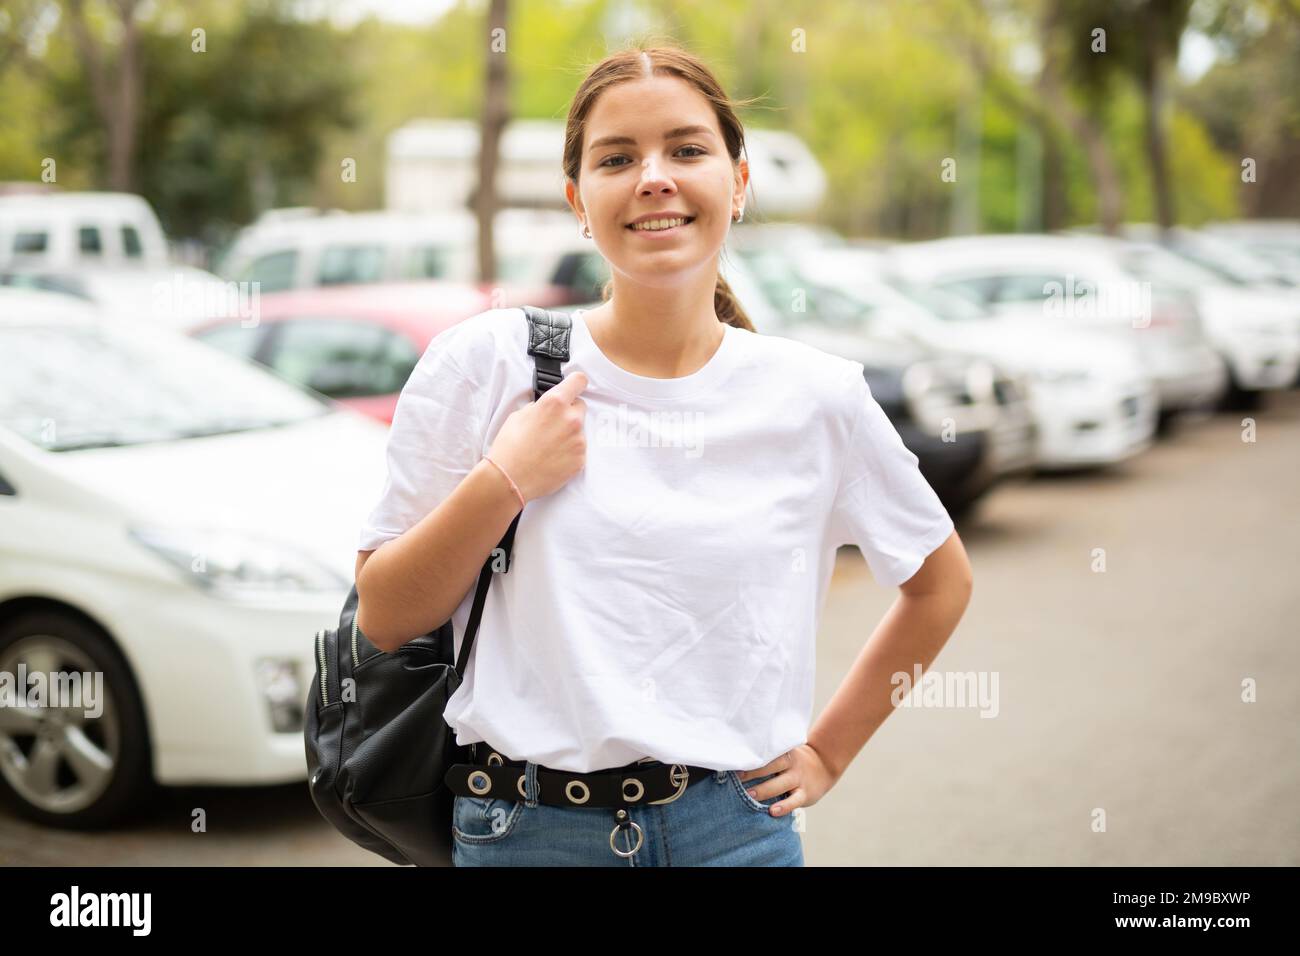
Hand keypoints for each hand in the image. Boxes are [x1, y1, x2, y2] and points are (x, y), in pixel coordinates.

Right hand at [486, 371, 588, 502]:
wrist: (509, 479)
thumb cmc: (510, 447)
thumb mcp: (519, 415)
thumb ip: (539, 407)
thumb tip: (546, 407)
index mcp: (555, 403)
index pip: (579, 381)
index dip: (575, 384)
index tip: (573, 387)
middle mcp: (571, 419)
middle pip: (580, 407)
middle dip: (569, 412)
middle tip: (552, 425)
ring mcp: (579, 440)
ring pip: (579, 430)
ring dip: (568, 434)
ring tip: (548, 446)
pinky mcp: (580, 459)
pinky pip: (578, 450)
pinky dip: (569, 452)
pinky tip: (552, 458)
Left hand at [736, 743, 836, 817]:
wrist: (824, 765)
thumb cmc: (794, 761)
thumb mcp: (785, 753)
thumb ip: (769, 758)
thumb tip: (739, 762)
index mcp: (784, 752)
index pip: (767, 753)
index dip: (752, 758)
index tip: (736, 761)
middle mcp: (791, 764)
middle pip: (771, 766)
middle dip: (753, 773)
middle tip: (737, 779)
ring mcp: (798, 779)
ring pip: (780, 785)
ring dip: (764, 790)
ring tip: (749, 796)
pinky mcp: (805, 794)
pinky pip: (793, 801)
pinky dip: (783, 807)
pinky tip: (772, 812)